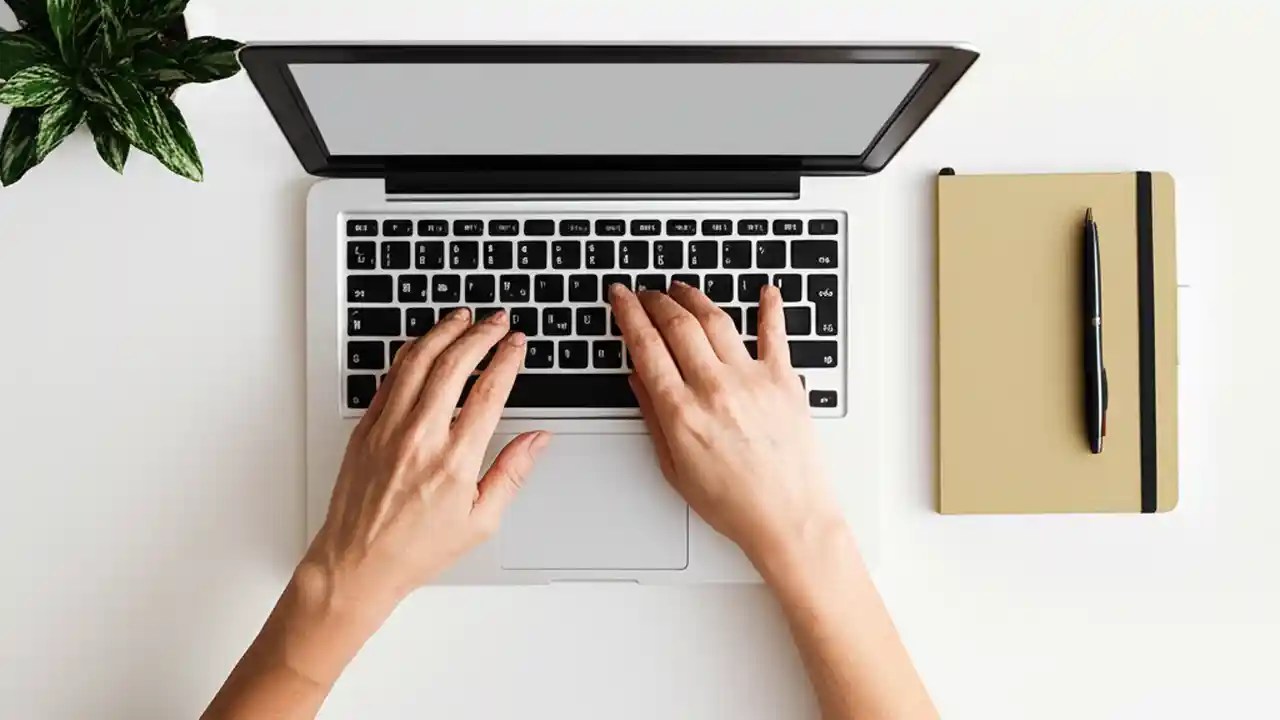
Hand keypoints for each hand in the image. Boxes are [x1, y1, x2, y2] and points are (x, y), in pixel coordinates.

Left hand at [300, 308, 549, 608]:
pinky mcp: (365, 428)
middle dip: (481, 334)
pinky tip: (425, 343)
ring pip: (418, 360)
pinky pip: (390, 377)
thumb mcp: (481, 521)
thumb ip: (512, 473)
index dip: (507, 359)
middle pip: (454, 364)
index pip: (488, 392)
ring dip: (444, 332)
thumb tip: (538, 440)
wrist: (357, 563)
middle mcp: (420, 437)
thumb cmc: (416, 549)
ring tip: (462, 318)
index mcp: (454, 461)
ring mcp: (388, 428)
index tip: (517, 344)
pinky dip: (410, 352)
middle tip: (498, 322)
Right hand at [610, 282, 843, 567]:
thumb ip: (653, 418)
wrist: (789, 519)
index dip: (628, 314)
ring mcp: (752, 381)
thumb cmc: (734, 504)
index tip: (621, 296)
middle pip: (678, 325)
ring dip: (695, 298)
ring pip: (717, 320)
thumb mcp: (675, 469)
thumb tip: (638, 380)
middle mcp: (715, 389)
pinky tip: (766, 292)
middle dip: (656, 300)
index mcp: (682, 413)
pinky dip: (771, 308)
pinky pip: (775, 334)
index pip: (646, 346)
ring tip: (682, 289)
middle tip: (647, 292)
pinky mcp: (784, 381)